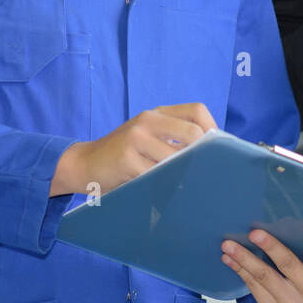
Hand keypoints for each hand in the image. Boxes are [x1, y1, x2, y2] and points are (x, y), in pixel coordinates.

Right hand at [50, 102, 216, 196]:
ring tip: (184, 185)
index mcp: (156, 113)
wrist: (85, 163)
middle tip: (204, 172)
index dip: (212, 129)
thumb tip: (212, 153)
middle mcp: (147, 120)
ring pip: (176, 158)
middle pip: (192, 134)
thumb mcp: (147, 137)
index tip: (217, 150)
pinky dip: (164, 185)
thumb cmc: (124, 155)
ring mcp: (136, 137)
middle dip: (202, 155)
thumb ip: (172, 138)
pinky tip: (163, 191)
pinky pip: (157, 175)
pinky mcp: (127, 158)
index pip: (197, 111)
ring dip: (184, 174)